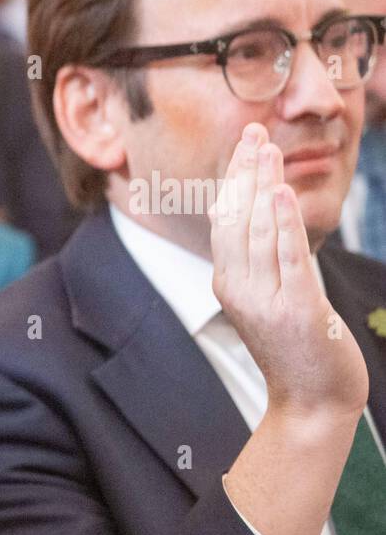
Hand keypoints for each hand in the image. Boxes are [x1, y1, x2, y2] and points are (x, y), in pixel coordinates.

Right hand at [210, 123, 368, 534]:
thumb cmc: (298, 350)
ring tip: (267, 150)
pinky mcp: (295, 312)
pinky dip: (282, 225)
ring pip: (257, 233)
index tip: (244, 143)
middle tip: (253, 132)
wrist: (311, 402)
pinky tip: (281, 195)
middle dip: (244, 173)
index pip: (224, 220)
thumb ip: (263, 263)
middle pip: (235, 220)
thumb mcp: (270, 301)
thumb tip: (268, 218)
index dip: (233, 179)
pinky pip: (286, 260)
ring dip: (262, 187)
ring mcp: (264, 302)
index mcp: (229, 285)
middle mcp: (239, 291)